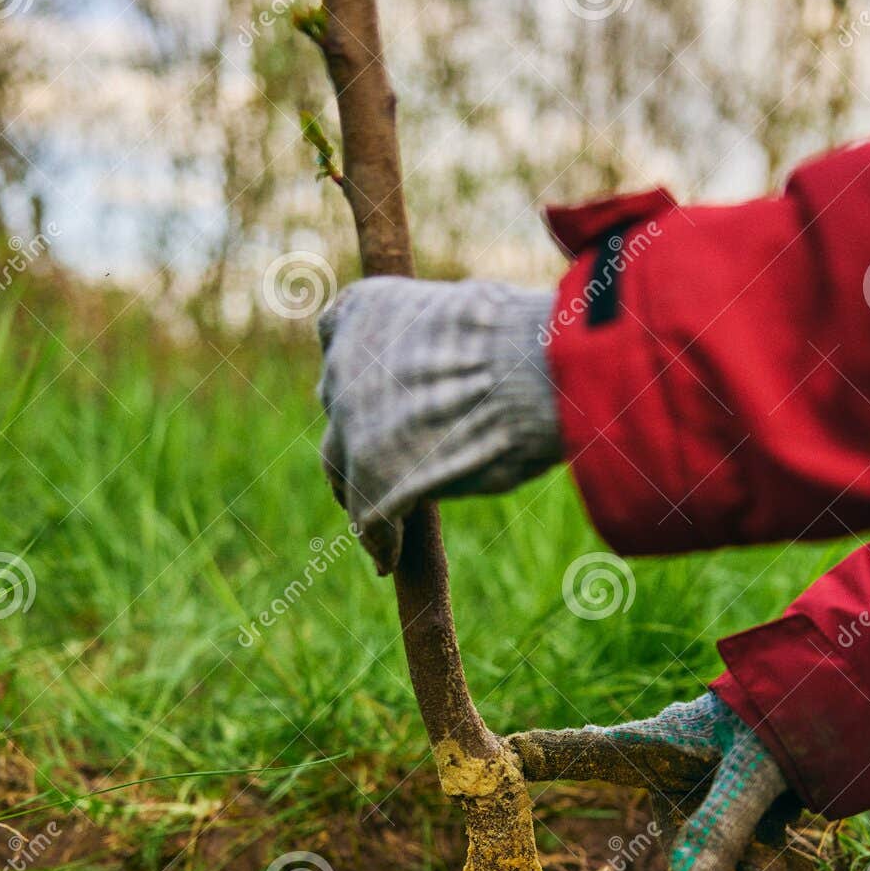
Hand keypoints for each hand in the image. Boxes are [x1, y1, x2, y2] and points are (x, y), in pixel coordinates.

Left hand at [317, 277, 560, 571]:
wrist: (531, 370)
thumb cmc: (524, 338)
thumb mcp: (474, 317)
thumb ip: (446, 341)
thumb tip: (467, 368)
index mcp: (365, 310)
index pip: (339, 336)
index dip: (360, 365)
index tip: (375, 384)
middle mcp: (344, 364)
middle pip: (340, 407)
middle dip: (360, 428)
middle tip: (381, 455)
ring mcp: (351, 427)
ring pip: (342, 467)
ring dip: (358, 490)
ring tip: (377, 517)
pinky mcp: (372, 482)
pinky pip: (369, 520)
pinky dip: (380, 541)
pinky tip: (389, 559)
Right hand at [510, 691, 812, 870]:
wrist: (841, 710)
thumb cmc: (785, 720)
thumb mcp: (756, 769)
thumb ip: (725, 828)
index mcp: (650, 749)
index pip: (574, 754)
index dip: (528, 762)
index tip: (485, 760)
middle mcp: (664, 783)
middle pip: (671, 854)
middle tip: (771, 864)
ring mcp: (697, 808)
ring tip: (797, 861)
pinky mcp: (730, 825)